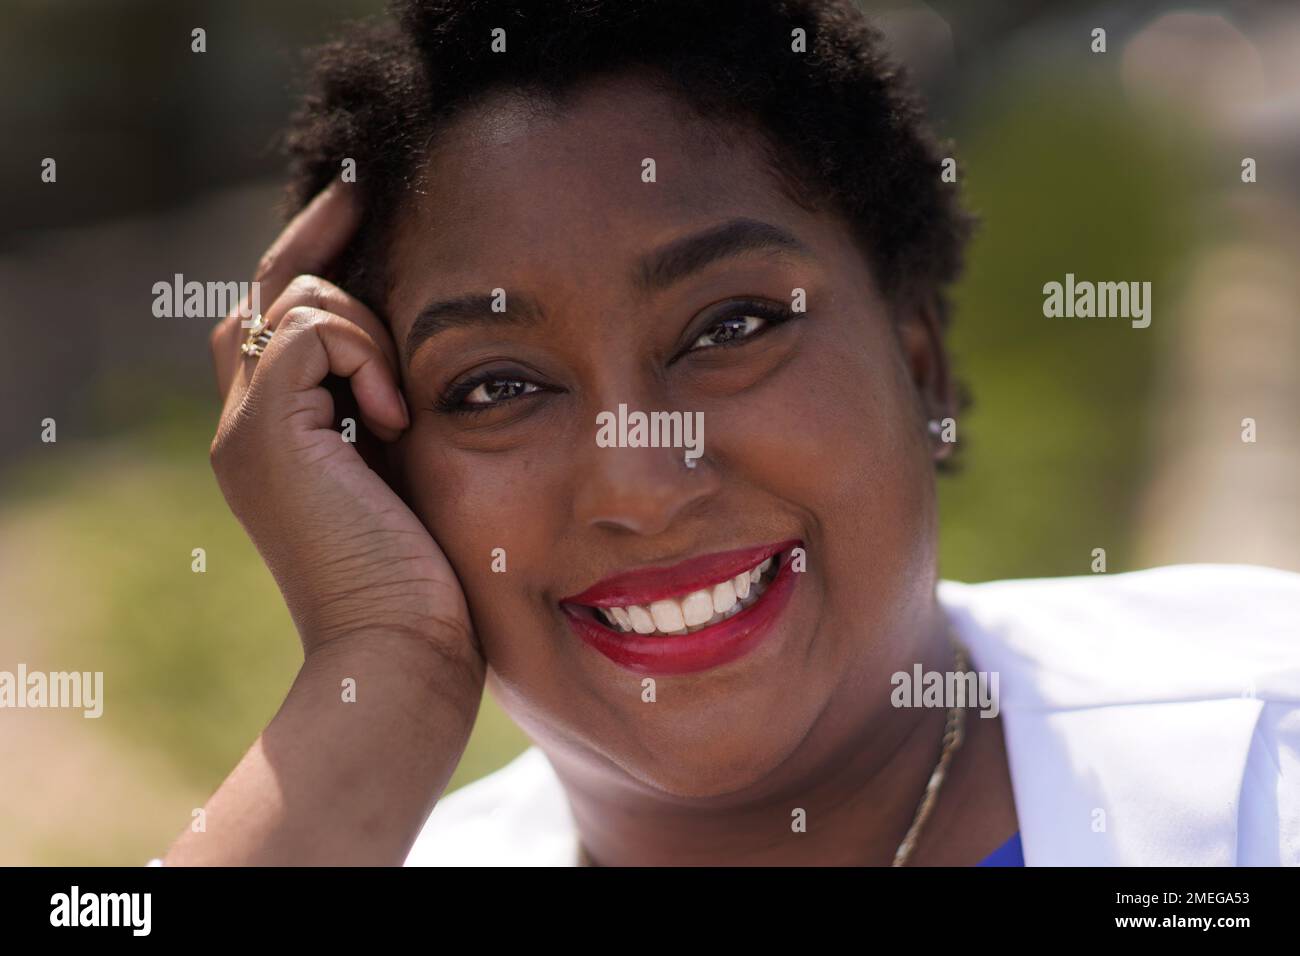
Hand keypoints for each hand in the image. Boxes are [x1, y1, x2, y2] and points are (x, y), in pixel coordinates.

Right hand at [208, 183, 481, 675]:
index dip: (314, 260)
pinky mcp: (264, 435)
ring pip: (291, 302)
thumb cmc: (430, 586)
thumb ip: (398, 414)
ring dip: (364, 325)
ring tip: (402, 405)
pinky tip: (395, 415)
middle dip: (316, 237)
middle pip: (268, 295)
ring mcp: (247, 431)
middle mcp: (248, 429)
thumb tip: (423, 360)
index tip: (362, 208)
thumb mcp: (416, 478)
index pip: (282, 325)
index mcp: (285, 441)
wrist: (399, 655)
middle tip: (363, 190)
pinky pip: (306, 330)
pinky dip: (361, 353)